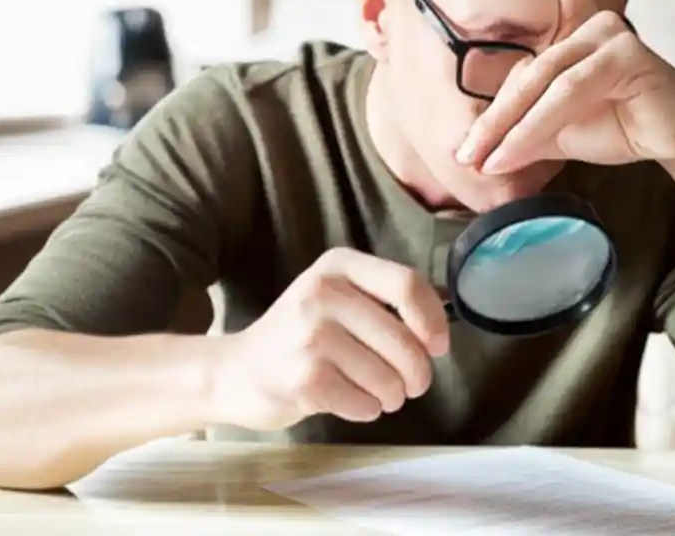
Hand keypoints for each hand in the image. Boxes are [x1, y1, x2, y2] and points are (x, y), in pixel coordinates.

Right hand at [211, 248, 449, 431]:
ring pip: (388, 379)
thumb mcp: (335, 296)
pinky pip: (365, 404)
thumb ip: (383, 301)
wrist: (236, 371)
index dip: (433, 320)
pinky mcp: (305, 380)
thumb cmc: (299, 336)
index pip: (407, 284)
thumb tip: (439, 329)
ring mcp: (311, 337)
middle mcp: (322, 293)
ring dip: (391, 396)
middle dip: (418, 374)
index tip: (437, 346)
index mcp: (338, 265)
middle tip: (412, 385)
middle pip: (404, 341)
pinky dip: (366, 410)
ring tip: (375, 393)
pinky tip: (346, 399)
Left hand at [456, 0, 674, 175]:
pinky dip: (534, 127)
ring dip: (510, 129)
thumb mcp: (558, 131)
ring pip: (545, 83)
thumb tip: (478, 153)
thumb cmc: (622, 129)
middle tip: (465, 155)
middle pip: (529, 72)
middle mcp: (598, 27)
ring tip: (485, 162)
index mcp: (583, 37)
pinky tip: (510, 152)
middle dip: (494, 119)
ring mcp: (612, 37)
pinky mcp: (627, 56)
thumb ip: (522, 132)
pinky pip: (567, 92)